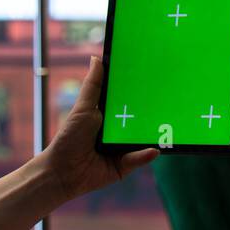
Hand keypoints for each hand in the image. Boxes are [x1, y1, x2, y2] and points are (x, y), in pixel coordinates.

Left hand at [38, 55, 159, 203]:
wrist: (61, 172)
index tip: (155, 79)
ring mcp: (124, 149)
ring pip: (143, 139)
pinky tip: (154, 149)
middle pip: (140, 120)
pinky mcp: (126, 166)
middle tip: (167, 101)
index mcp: (109, 116)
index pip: (129, 102)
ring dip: (153, 134)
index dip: (140, 92)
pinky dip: (146, 154)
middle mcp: (119, 131)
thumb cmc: (69, 138)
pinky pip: (140, 158)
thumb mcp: (83, 108)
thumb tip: (97, 58)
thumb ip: (93, 86)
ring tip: (167, 126)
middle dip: (152, 113)